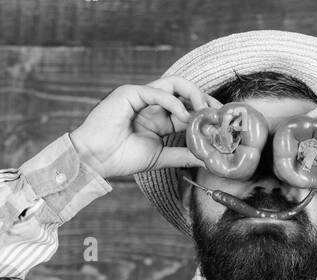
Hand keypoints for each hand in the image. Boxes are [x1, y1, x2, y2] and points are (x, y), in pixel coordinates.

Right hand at [70, 77, 221, 179]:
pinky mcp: (129, 93)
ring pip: (174, 83)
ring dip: (193, 94)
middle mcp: (151, 103)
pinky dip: (174, 103)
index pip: (188, 107)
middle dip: (204, 99)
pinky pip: (157, 92)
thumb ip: (182, 155)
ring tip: (204, 112)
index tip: (222, 122)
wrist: (94, 160)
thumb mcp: (160, 157)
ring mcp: (140, 95)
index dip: (205, 112)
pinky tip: (184, 117)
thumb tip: (207, 158)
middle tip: (218, 113)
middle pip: (184, 90)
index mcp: (158, 117)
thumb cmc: (120, 158)